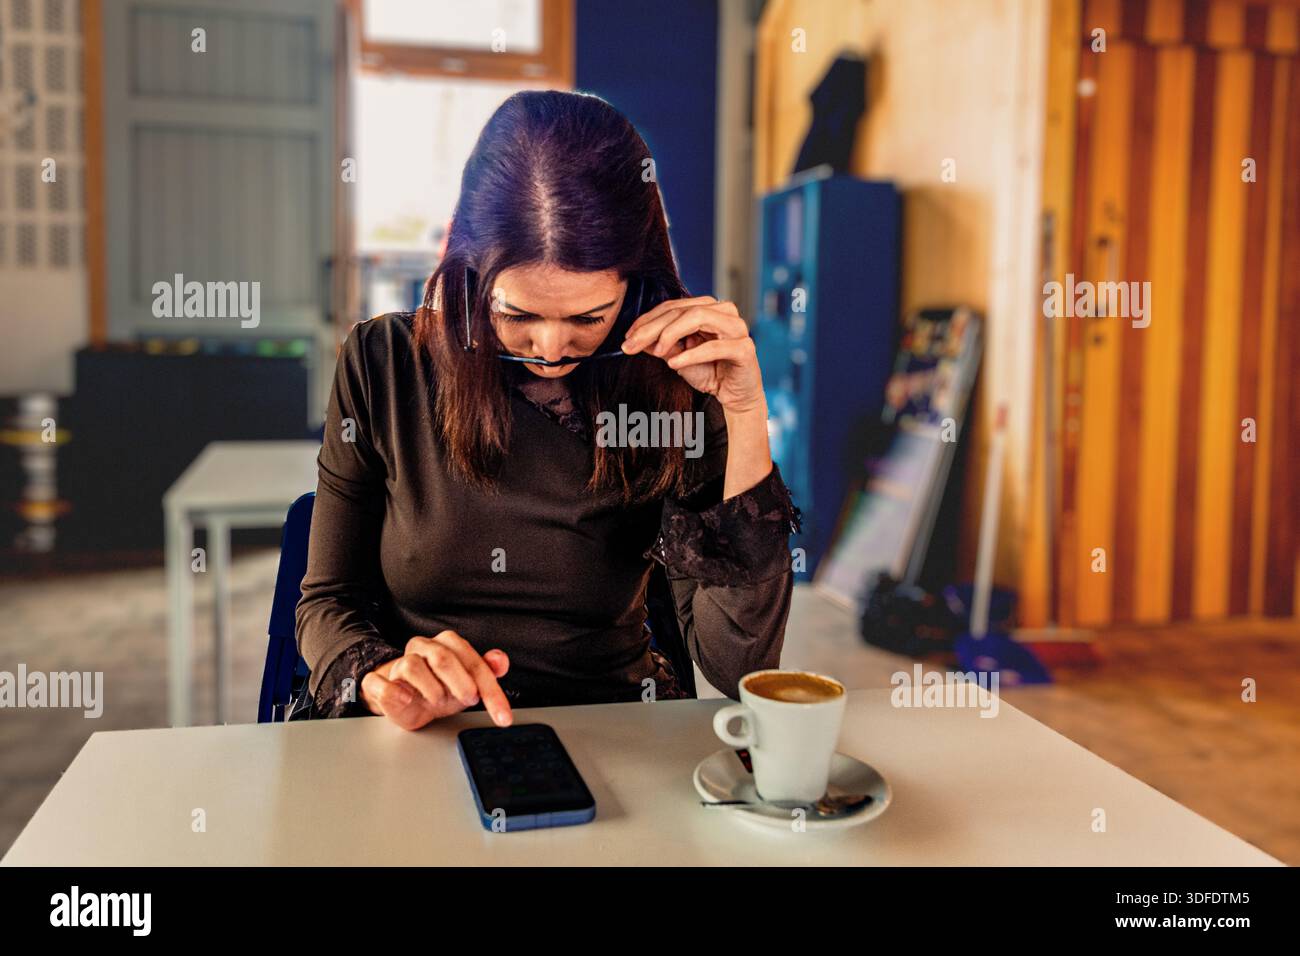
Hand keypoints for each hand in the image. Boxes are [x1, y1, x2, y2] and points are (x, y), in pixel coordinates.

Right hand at [361, 630, 512, 730]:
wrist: (407, 703)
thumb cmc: (440, 689)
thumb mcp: (468, 684)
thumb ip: (487, 672)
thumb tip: (500, 660)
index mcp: (447, 644)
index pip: (472, 660)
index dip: (490, 688)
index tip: (502, 715)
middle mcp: (423, 648)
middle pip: (443, 658)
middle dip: (462, 682)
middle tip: (470, 700)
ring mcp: (398, 664)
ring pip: (412, 666)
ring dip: (431, 689)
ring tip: (438, 701)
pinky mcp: (379, 681)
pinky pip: (381, 683)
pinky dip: (393, 692)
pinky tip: (407, 699)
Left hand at [620, 295, 765, 414]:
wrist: (736, 397)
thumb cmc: (710, 373)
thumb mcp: (678, 358)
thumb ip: (661, 346)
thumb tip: (636, 338)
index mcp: (709, 308)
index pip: (673, 307)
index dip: (647, 320)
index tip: (627, 337)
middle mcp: (725, 312)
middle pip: (683, 310)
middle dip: (653, 327)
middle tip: (631, 344)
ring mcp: (737, 328)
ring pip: (699, 317)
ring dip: (672, 333)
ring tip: (657, 351)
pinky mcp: (744, 348)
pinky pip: (714, 346)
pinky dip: (691, 354)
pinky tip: (674, 364)